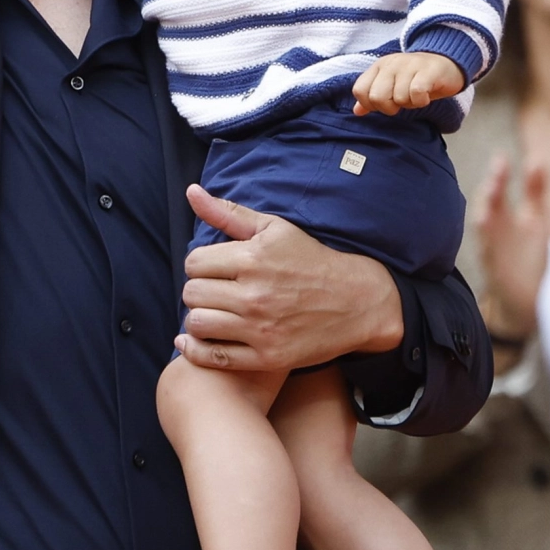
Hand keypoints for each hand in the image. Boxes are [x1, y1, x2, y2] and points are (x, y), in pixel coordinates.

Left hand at [176, 184, 402, 372]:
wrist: (358, 302)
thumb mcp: (275, 229)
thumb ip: (229, 213)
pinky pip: (213, 357)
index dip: (200, 265)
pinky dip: (197, 350)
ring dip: (199, 318)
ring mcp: (260, 328)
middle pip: (192, 293)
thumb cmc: (312, 261)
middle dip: (199, 290)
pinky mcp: (267, 357)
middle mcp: (254, 294)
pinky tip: (200, 340)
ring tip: (215, 313)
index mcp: (253, 258)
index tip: (215, 270)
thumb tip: (192, 192)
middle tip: (216, 292)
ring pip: (197, 324)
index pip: (194, 263)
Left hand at [351, 50, 466, 116]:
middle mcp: (391, 64)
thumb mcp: (391, 84)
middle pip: (377, 97)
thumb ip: (372, 97)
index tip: (386, 102)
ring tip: (417, 95)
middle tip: (403, 102)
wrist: (447, 63)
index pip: (360, 90)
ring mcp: (409, 66)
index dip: (371, 104)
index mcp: (379, 67)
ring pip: (399, 98)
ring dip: (410, 103)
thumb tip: (357, 111)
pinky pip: (416, 94)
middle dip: (390, 107)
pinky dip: (421, 101)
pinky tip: (426, 96)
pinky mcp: (427, 72)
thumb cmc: (417, 78)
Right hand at [474, 152, 549, 343]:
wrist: (523, 296)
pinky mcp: (495, 269)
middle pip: (488, 205)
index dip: (499, 175)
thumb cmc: (527, 256)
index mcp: (503, 216)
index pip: (498, 190)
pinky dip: (488, 242)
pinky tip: (488, 224)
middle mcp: (494, 230)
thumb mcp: (537, 219)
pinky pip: (488, 254)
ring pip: (483, 228)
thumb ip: (535, 191)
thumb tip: (536, 158)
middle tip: (497, 172)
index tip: (502, 158)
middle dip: (491, 188)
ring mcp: (491, 249)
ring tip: (492, 191)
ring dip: (486, 210)